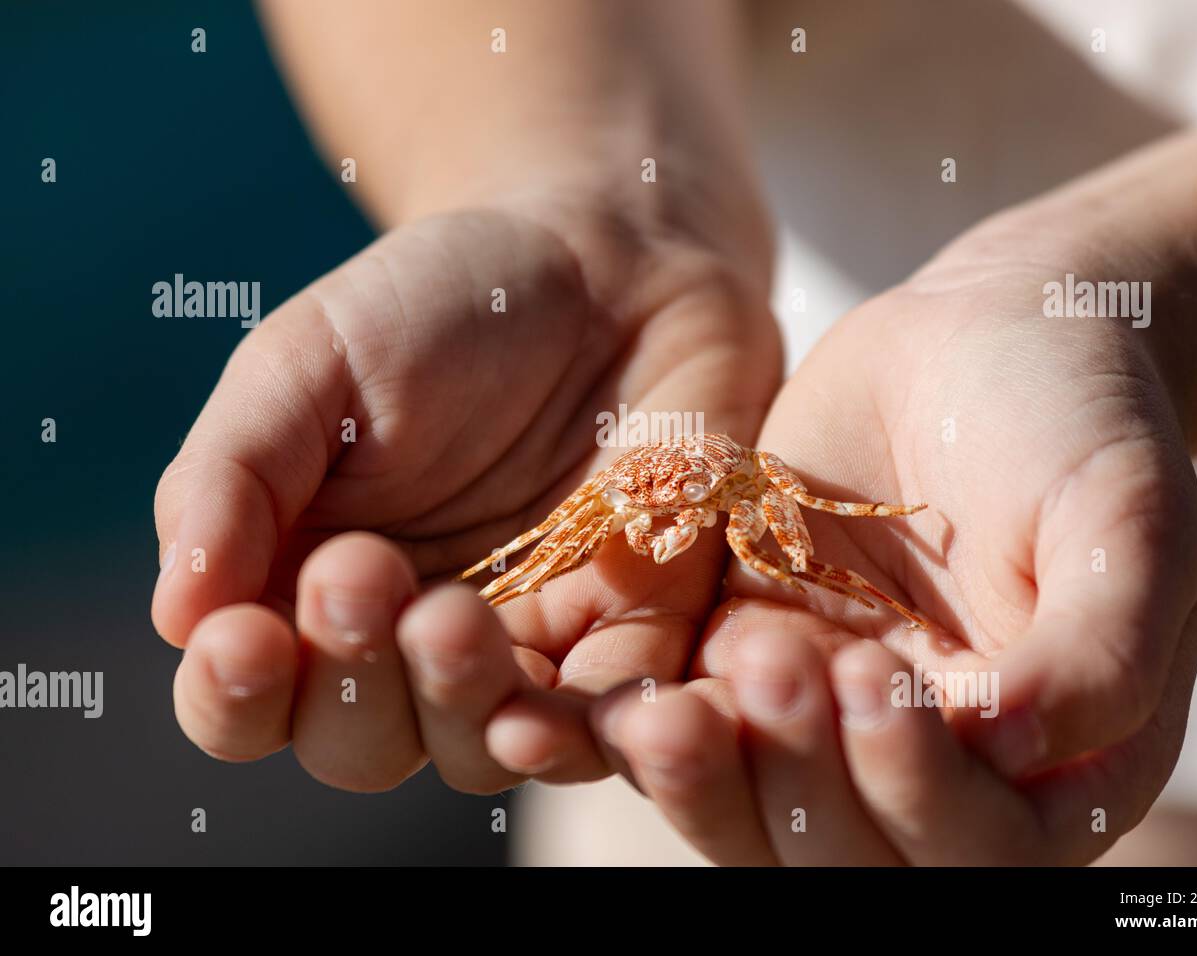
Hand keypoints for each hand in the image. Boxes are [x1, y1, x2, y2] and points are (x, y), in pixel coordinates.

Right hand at [153, 197, 779, 791]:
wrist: (611, 265)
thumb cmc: (441, 303)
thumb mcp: (311, 359)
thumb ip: (236, 476)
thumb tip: (178, 614)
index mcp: (306, 581)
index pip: (247, 696)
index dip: (233, 694)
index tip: (239, 638)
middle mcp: (408, 638)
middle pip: (358, 744)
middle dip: (349, 682)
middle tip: (360, 572)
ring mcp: (522, 647)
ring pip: (476, 749)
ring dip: (456, 706)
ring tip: (449, 617)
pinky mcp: (627, 634)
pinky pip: (608, 722)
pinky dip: (586, 736)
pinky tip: (551, 712)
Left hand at [592, 221, 1196, 863]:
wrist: (981, 334)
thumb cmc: (1079, 422)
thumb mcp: (1129, 524)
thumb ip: (1098, 653)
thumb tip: (1011, 749)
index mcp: (1042, 768)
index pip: (973, 845)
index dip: (914, 790)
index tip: (873, 680)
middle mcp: (926, 768)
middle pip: (845, 854)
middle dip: (797, 782)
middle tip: (772, 662)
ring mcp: (822, 718)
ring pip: (749, 811)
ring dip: (702, 780)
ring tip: (662, 717)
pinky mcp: (740, 656)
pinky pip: (684, 726)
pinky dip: (640, 729)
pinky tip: (609, 698)